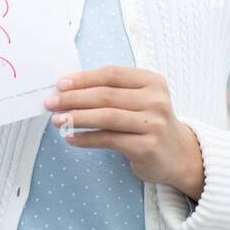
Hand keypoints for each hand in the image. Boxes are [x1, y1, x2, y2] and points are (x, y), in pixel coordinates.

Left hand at [44, 65, 204, 199]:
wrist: (178, 155)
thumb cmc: (150, 122)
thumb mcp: (139, 99)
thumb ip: (112, 91)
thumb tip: (68, 88)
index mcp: (152, 81)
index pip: (112, 74)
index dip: (84, 78)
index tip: (61, 83)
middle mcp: (156, 100)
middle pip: (106, 95)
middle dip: (74, 98)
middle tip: (52, 102)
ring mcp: (153, 124)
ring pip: (106, 117)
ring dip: (77, 118)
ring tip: (57, 120)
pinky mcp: (146, 147)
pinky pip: (109, 140)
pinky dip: (86, 139)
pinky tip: (71, 138)